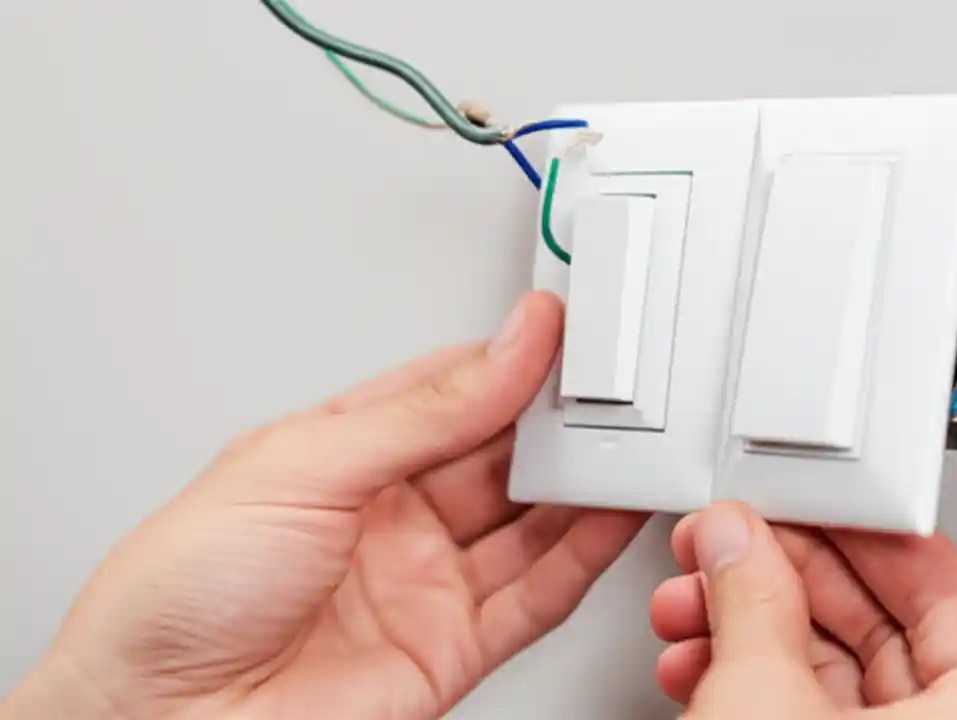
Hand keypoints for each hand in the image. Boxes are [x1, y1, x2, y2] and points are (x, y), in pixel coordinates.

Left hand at [1, 292, 647, 719]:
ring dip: (582, 484)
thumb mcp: (300, 467)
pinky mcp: (453, 648)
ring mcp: (425, 584)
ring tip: (627, 444)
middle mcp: (390, 516)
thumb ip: (421, 414)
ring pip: (530, 521)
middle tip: (608, 389)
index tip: (563, 334)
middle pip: (499, 453)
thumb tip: (504, 351)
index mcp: (342, 456)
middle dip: (556, 420)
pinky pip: (539, 595)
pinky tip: (613, 516)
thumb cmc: (176, 597)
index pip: (450, 390)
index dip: (510, 360)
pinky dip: (585, 554)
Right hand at [650, 503, 956, 717]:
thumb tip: (738, 539)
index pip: (938, 577)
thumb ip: (752, 599)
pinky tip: (695, 666)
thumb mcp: (764, 699)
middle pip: (874, 622)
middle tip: (722, 545)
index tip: (798, 498)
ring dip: (744, 633)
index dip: (855, 525)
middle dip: (775, 581)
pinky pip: (806, 717)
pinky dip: (748, 688)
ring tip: (687, 609)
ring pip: (828, 674)